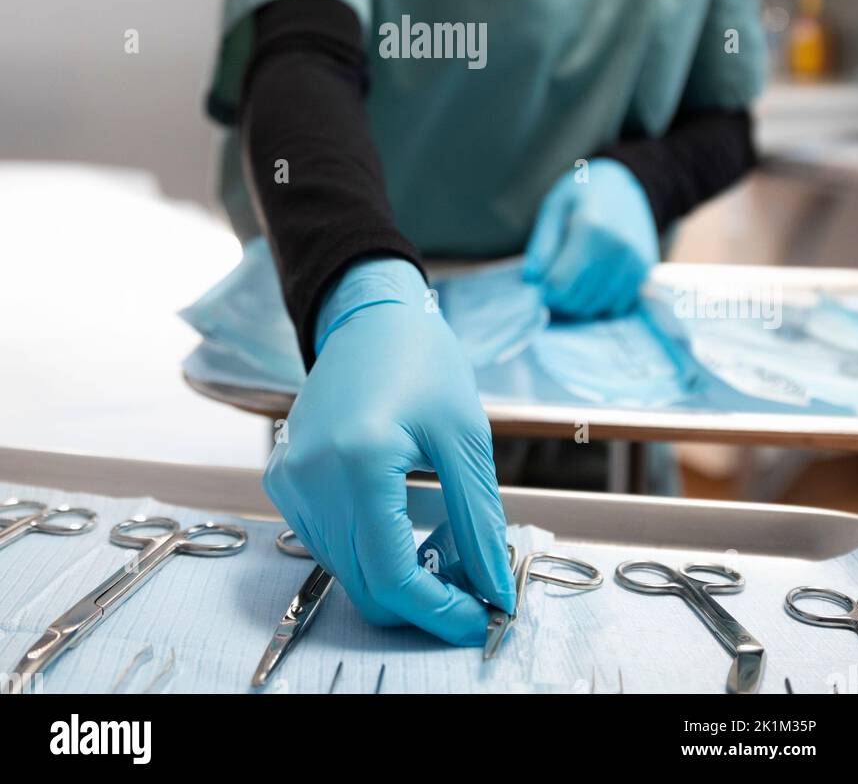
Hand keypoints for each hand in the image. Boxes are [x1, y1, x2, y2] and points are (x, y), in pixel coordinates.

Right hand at [263, 258, 515, 644]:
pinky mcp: (283, 481)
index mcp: (359, 462)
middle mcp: (311, 477)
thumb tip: (495, 590)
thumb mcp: (465, 437)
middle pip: (367, 585)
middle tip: (472, 574)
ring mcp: (290, 481)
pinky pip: (329, 544)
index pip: (393, 576)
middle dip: (425, 595)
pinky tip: (405, 517)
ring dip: (399, 572)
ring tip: (442, 534)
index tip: (482, 618)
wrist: (371, 318)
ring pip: (348, 572)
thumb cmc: (423, 363)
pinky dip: (371, 549)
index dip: (439, 610)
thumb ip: (479, 521)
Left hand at [523, 159, 658, 317]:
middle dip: (559, 298)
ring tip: (573, 279)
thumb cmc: (580, 194)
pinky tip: (593, 281)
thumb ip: (541, 245)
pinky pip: (616, 307)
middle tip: (553, 281)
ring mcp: (635, 261)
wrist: (622, 185)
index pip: (559, 283)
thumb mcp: (554, 208)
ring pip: (596, 308)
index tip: (539, 282)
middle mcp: (618, 248)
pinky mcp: (645, 272)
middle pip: (578, 299)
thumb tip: (531, 280)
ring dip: (579, 303)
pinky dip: (601, 302)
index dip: (543, 290)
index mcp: (590, 229)